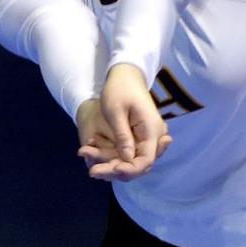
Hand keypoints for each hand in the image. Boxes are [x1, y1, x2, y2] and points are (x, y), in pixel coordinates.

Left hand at [81, 64, 171, 180]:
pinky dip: (114, 157)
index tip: (110, 170)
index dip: (129, 170)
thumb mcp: (115, 112)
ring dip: (112, 164)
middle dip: (116, 170)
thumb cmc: (119, 89)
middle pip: (140, 164)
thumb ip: (122, 136)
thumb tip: (127, 160)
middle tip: (93, 172)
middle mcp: (155, 137)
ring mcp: (150, 138)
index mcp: (151, 130)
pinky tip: (95, 154)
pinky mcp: (142, 137)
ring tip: (90, 162)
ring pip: (134, 161)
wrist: (126, 75)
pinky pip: (131, 153)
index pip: (145, 160)